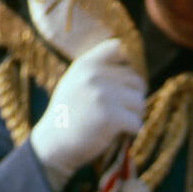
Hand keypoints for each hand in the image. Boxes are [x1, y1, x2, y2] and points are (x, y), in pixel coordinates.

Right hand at [30, 38, 145, 187]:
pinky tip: (116, 133)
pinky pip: (137, 122)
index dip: (127, 64)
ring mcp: (102, 95)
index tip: (122, 83)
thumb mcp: (74, 82)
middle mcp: (94, 75)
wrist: (53, 144)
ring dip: (133, 116)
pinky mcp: (110, 117)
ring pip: (140, 102)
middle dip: (132, 98)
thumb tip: (129, 60)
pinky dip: (131, 131)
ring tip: (116, 123)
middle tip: (120, 111)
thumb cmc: (68, 115)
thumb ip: (96, 69)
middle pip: (136, 80)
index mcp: (85, 64)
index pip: (118, 47)